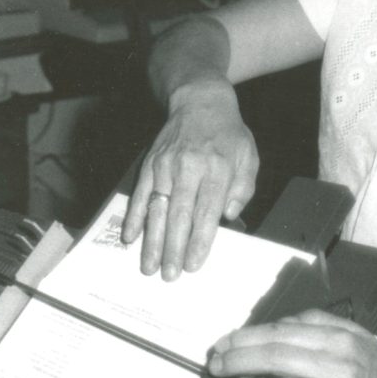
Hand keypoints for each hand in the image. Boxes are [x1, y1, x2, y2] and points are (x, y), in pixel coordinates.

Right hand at [121, 79, 258, 279]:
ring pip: (157, 210)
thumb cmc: (228, 135)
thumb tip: (226, 216)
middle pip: (179, 216)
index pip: (206, 212)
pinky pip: (140, 195)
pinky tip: (128, 237)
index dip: (199, 241)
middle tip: (170, 276)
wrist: (200, 101)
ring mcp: (165, 166)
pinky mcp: (150, 164)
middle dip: (174, 249)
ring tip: (148, 267)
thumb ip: (242, 189)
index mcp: (216, 169)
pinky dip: (133, 217)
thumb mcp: (248, 158)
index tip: (194, 264)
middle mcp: (188, 168)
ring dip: (152, 241)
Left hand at [208, 311, 376, 377]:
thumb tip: (273, 326)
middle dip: (238, 361)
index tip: (222, 345)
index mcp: (339, 338)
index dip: (245, 339)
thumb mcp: (352, 334)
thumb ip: (315, 323)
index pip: (281, 333)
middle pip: (278, 357)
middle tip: (216, 366)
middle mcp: (341, 365)